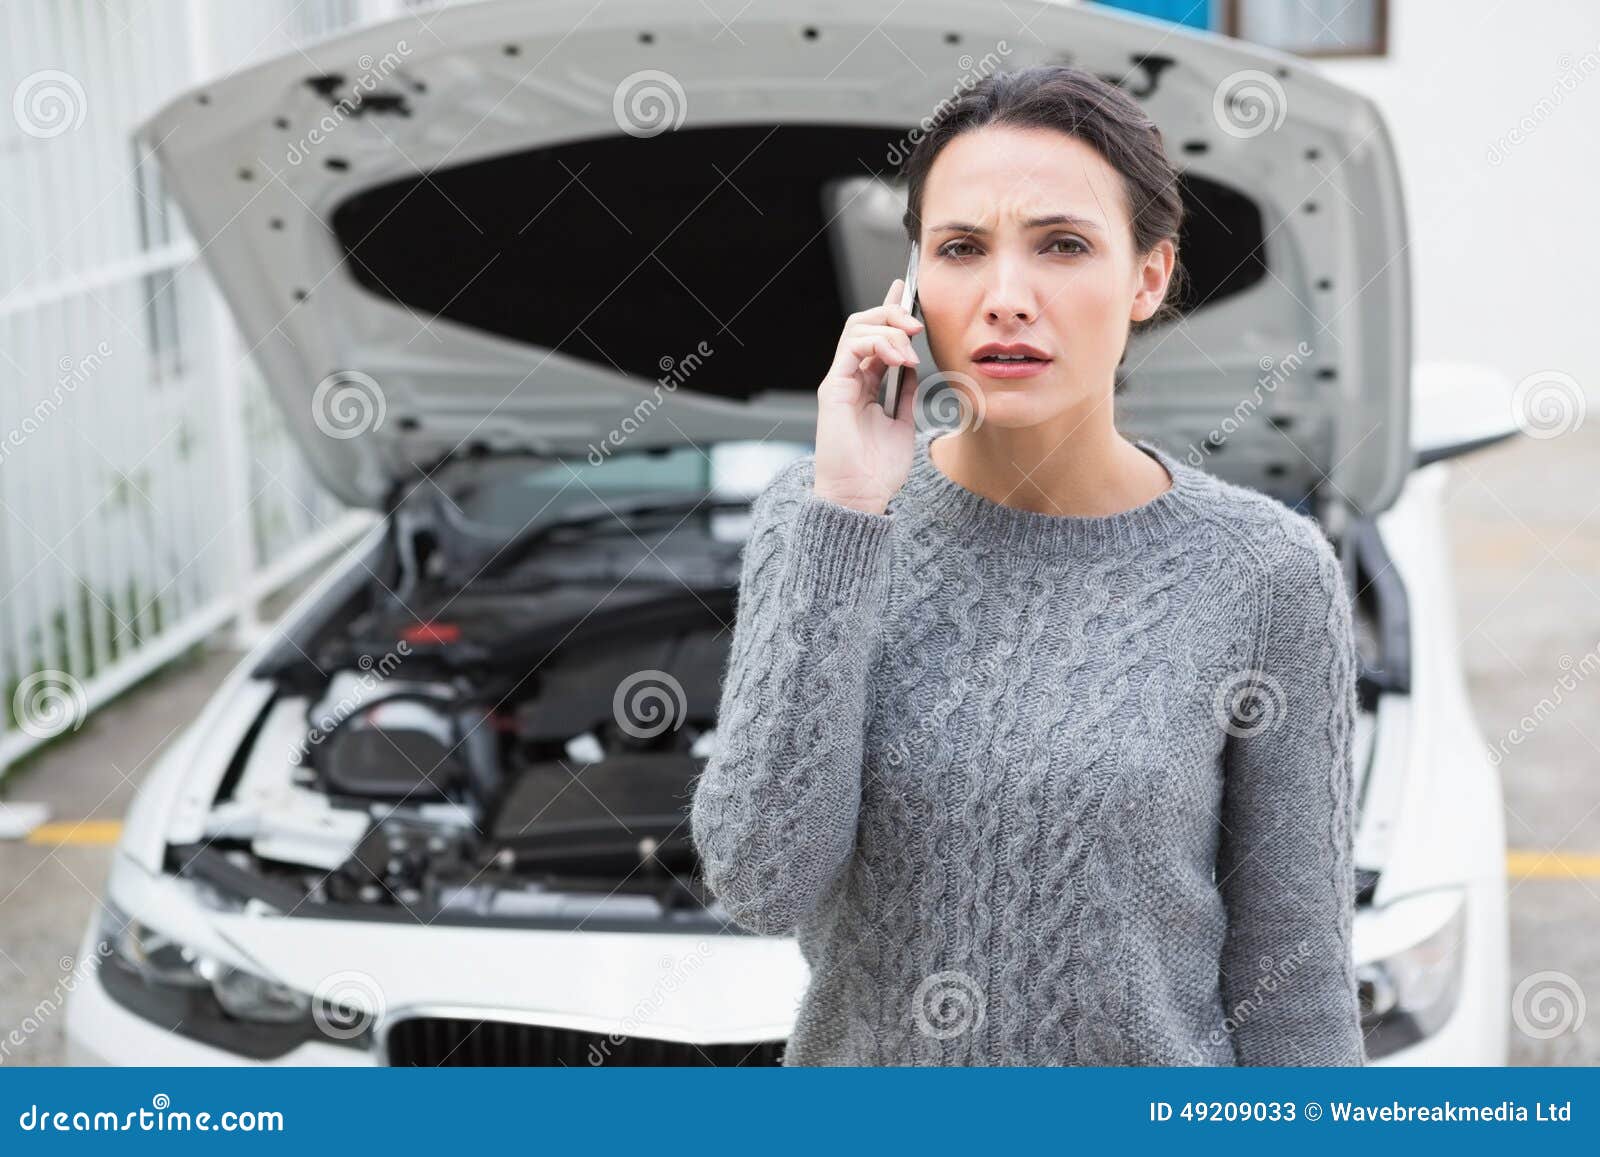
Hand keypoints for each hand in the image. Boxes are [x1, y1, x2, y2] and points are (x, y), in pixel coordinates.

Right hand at [811, 276, 921, 514]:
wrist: (861, 496)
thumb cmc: (877, 470)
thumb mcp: (902, 422)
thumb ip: (904, 393)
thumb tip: (913, 367)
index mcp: (864, 385)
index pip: (875, 336)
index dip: (890, 311)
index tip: (908, 292)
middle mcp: (849, 378)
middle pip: (865, 324)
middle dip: (893, 314)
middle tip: (917, 325)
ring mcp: (839, 381)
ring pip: (857, 327)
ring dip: (889, 328)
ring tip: (910, 348)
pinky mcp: (833, 387)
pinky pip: (851, 346)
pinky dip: (878, 343)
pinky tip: (898, 359)